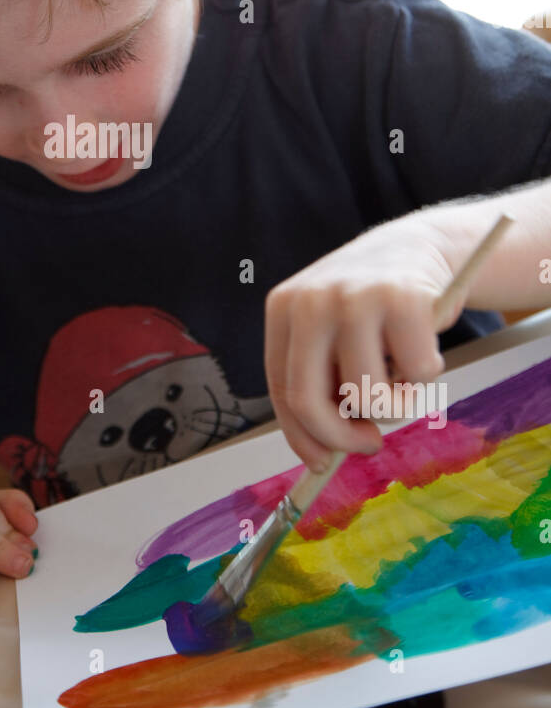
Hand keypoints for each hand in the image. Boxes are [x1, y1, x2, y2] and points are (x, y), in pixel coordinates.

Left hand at [264, 219, 462, 470]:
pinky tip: (422, 343)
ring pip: (368, 396)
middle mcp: (311, 301)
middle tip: (370, 442)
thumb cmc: (370, 304)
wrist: (417, 245)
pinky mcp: (403, 299)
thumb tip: (321, 456)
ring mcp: (355, 298)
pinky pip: (418, 375)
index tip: (323, 462)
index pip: (281, 389)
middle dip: (342, 437)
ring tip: (401, 373)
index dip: (302, 435)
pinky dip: (427, 374)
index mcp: (283, 308)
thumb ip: (321, 379)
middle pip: (310, 401)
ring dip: (395, 402)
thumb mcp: (330, 330)